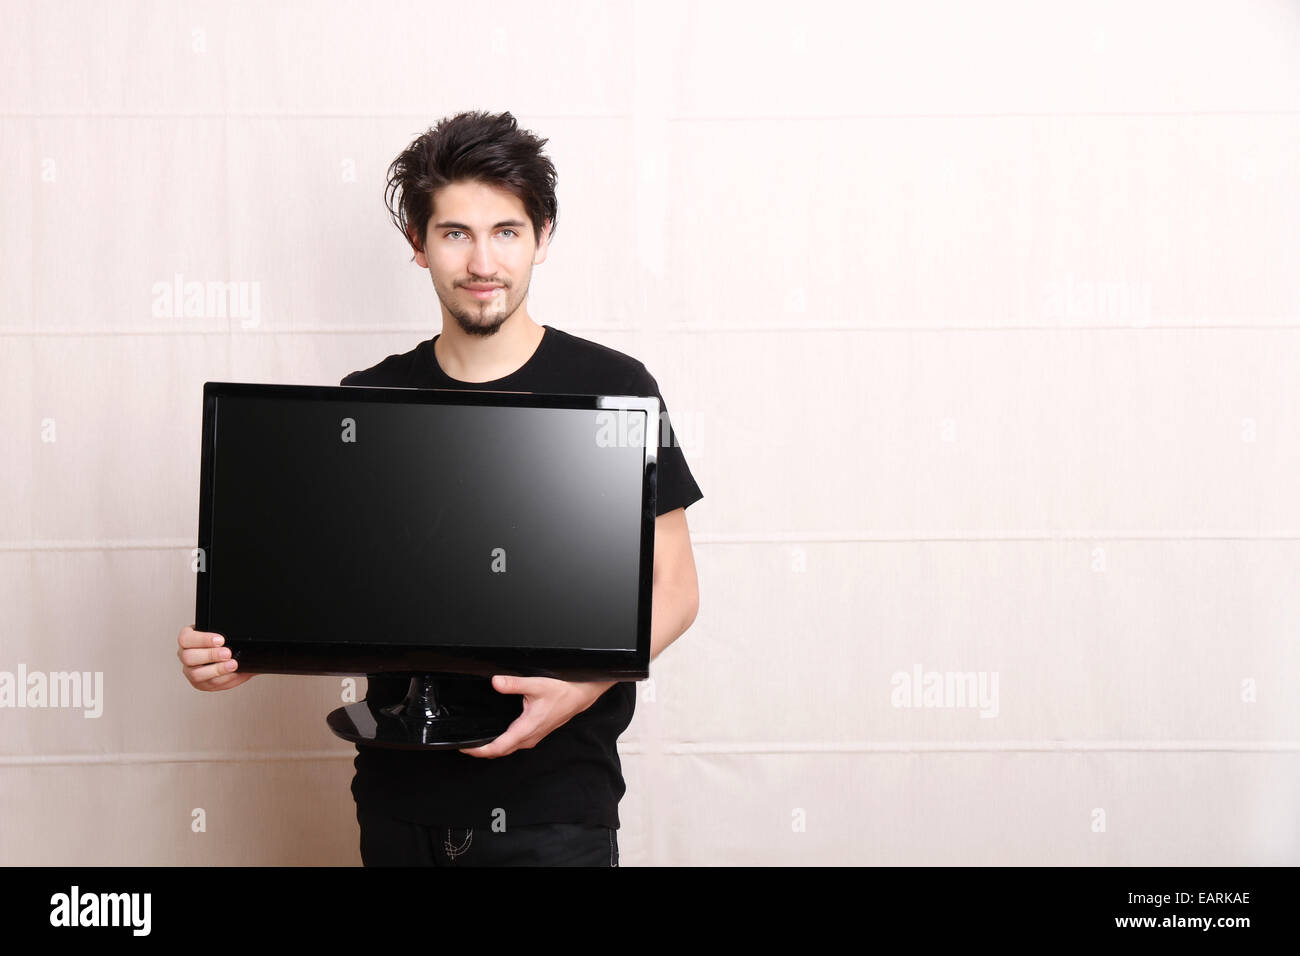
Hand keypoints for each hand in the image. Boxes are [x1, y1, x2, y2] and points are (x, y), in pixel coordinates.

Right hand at [177, 625, 255, 691]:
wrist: (228, 654)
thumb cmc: (220, 642)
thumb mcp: (221, 632)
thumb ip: (225, 632)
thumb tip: (241, 633)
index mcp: (187, 640)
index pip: (185, 639)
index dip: (202, 639)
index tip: (220, 640)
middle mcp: (184, 655)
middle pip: (189, 657)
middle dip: (211, 655)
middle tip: (228, 653)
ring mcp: (190, 671)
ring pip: (196, 674)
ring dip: (217, 670)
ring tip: (233, 664)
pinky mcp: (200, 684)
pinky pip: (209, 684)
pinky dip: (224, 679)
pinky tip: (234, 674)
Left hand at [459, 675, 615, 757]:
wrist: (580, 695)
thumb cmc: (563, 692)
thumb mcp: (537, 684)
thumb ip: (514, 684)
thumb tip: (496, 682)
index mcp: (527, 728)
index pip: (498, 747)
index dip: (479, 750)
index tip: (465, 748)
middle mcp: (529, 737)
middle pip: (500, 751)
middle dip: (481, 751)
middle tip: (465, 746)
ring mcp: (533, 736)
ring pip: (508, 749)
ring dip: (492, 748)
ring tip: (476, 743)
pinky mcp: (536, 733)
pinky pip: (515, 744)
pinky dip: (502, 743)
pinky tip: (496, 736)